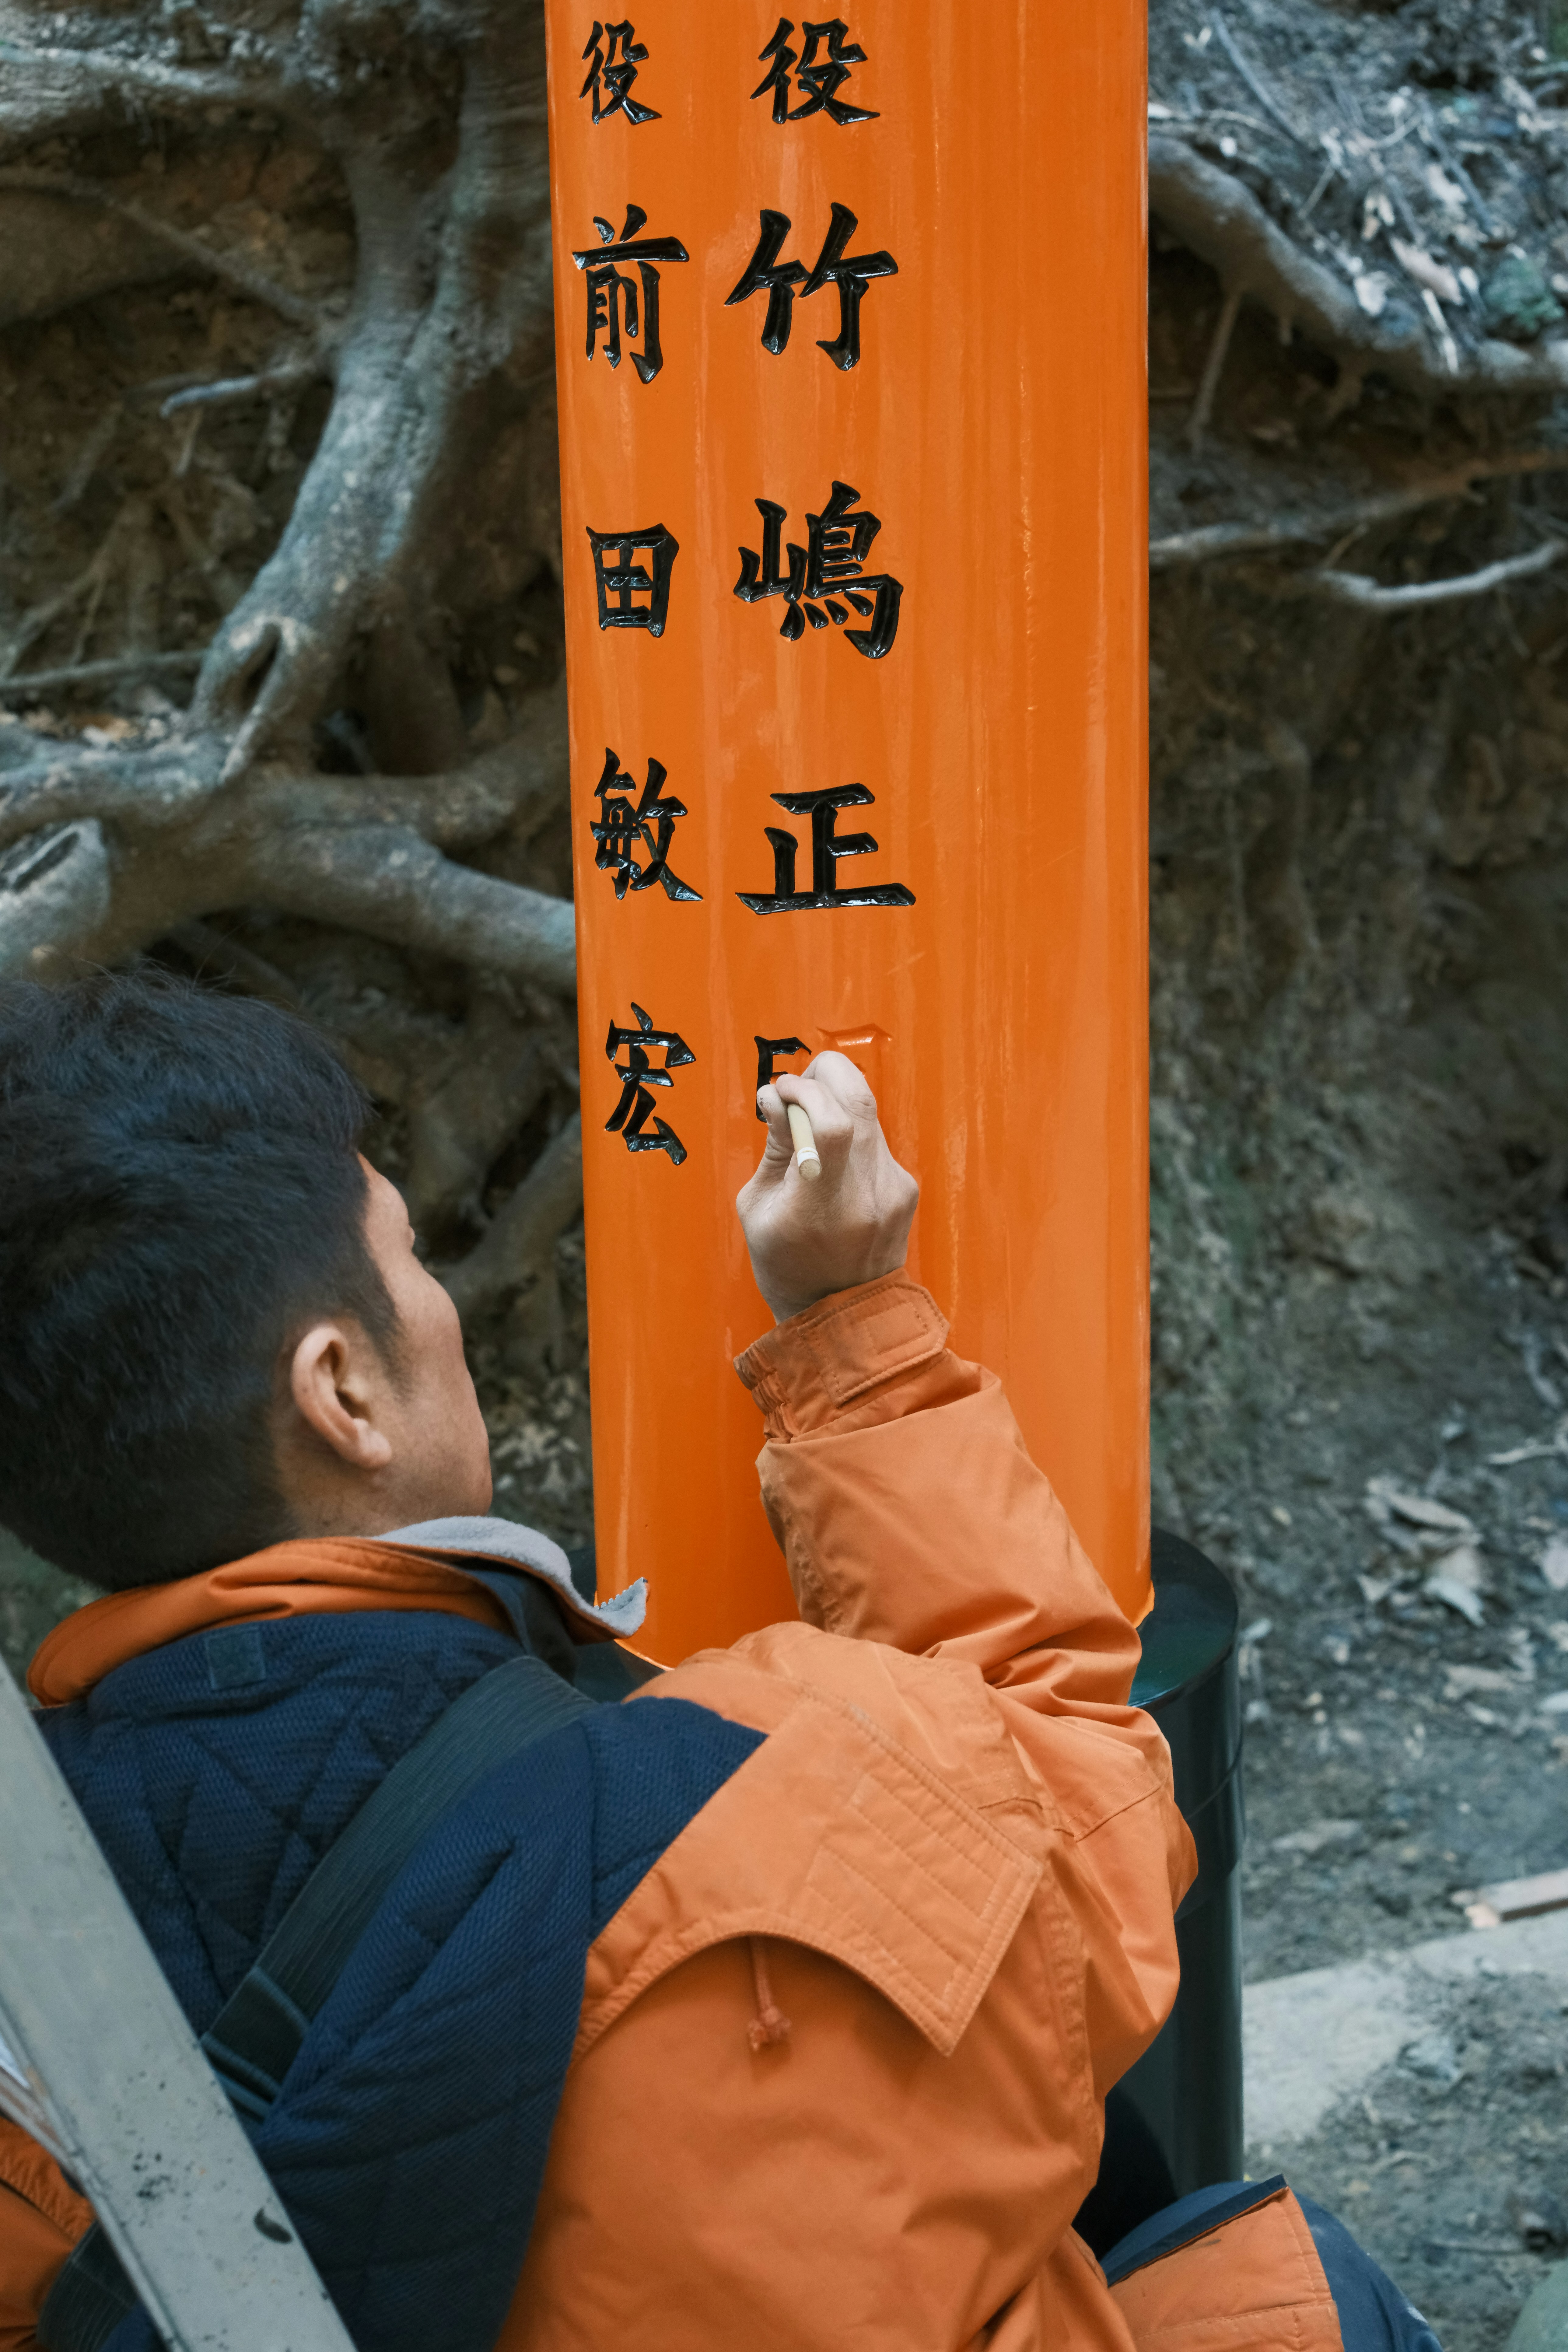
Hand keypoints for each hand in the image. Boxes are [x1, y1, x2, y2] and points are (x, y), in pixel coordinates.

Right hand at [736, 1051, 917, 1324]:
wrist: (843, 1316)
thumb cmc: (789, 1270)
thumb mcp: (758, 1210)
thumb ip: (774, 1148)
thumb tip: (776, 1097)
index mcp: (823, 1203)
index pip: (831, 1120)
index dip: (803, 1090)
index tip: (780, 1091)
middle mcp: (868, 1192)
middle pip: (859, 1099)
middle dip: (824, 1075)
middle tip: (798, 1086)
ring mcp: (893, 1189)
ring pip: (868, 1114)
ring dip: (835, 1103)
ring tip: (808, 1124)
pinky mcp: (905, 1188)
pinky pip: (875, 1140)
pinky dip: (850, 1133)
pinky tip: (831, 1158)